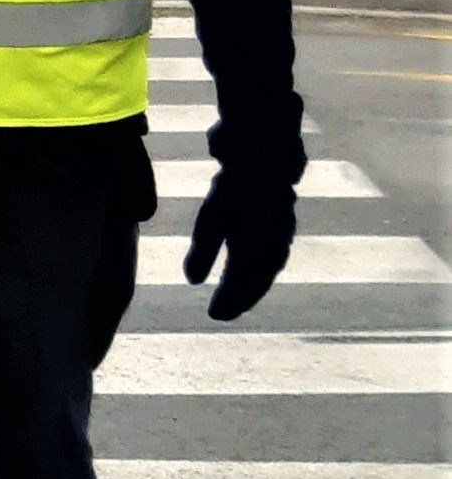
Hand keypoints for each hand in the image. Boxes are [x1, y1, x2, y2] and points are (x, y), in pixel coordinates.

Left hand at [183, 167, 296, 321]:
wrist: (266, 163)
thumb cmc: (234, 192)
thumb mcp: (211, 221)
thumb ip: (203, 253)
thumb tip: (192, 282)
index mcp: (253, 254)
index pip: (238, 286)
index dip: (228, 302)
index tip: (214, 315)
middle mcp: (271, 251)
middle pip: (256, 284)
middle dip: (240, 300)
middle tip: (224, 314)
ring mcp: (282, 239)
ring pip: (268, 272)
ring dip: (254, 289)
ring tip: (240, 299)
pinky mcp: (285, 226)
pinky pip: (276, 258)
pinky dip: (265, 272)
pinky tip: (259, 272)